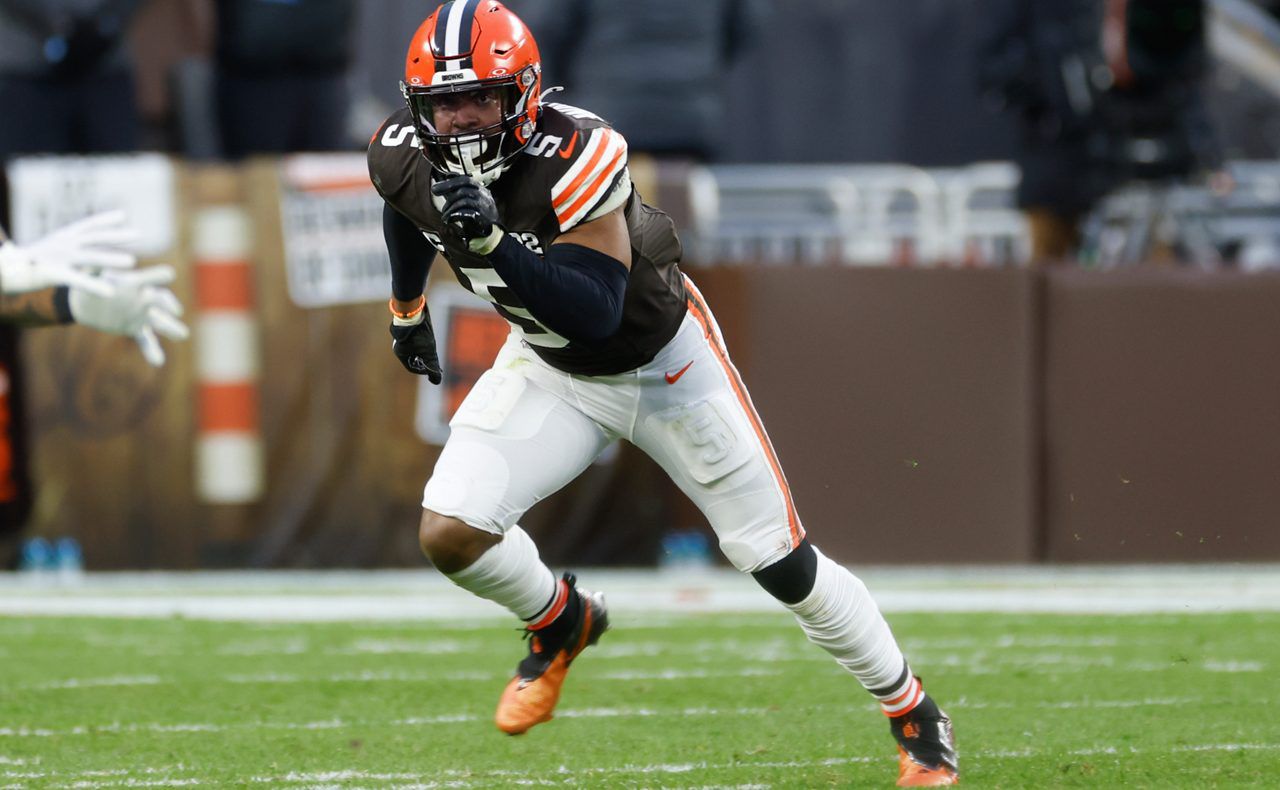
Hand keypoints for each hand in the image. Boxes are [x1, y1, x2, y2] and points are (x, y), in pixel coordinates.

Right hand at [0, 210, 138, 295]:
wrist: (4, 271)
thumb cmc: (28, 263)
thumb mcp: (51, 252)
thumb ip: (69, 251)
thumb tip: (87, 254)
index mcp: (61, 237)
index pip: (86, 225)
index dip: (104, 219)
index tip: (123, 215)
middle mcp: (62, 243)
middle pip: (94, 238)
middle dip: (116, 235)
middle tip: (139, 234)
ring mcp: (58, 257)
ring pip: (90, 257)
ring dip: (111, 259)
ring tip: (133, 262)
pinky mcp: (52, 273)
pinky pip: (78, 280)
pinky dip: (95, 285)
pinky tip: (111, 292)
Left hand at [69, 266, 189, 366]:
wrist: (85, 302)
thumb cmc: (89, 282)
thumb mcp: (90, 274)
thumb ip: (96, 269)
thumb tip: (97, 263)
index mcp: (134, 282)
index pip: (150, 279)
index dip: (158, 276)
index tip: (169, 274)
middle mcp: (142, 298)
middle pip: (160, 301)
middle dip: (168, 306)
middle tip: (176, 311)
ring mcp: (140, 315)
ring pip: (160, 322)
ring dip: (171, 328)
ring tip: (183, 335)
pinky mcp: (134, 329)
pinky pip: (146, 340)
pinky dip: (152, 351)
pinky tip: (158, 362)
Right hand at [390, 313, 441, 382]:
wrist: (413, 311)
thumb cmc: (419, 333)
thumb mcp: (428, 351)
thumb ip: (432, 366)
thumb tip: (436, 380)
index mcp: (400, 353)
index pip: (412, 367)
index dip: (423, 370)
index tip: (432, 369)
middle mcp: (399, 345)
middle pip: (412, 358)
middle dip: (423, 360)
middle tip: (432, 359)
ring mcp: (402, 337)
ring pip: (413, 348)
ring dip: (422, 351)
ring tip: (430, 348)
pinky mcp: (406, 329)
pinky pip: (413, 339)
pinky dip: (420, 342)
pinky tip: (427, 337)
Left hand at [431, 175, 499, 243]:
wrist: (490, 236)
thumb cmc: (477, 218)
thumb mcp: (468, 203)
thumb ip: (458, 193)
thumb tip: (444, 180)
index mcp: (482, 191)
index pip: (467, 180)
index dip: (453, 179)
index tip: (441, 181)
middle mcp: (484, 196)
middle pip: (465, 185)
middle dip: (447, 186)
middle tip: (434, 190)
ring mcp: (484, 206)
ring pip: (464, 199)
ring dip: (450, 206)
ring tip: (444, 214)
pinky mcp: (482, 218)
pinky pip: (465, 213)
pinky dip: (454, 215)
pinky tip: (448, 219)